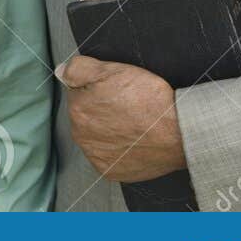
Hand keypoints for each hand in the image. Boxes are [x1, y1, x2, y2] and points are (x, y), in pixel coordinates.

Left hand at [57, 56, 184, 182]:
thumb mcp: (113, 69)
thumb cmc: (149, 100)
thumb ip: (79, 68)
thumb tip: (61, 72)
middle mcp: (81, 136)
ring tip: (131, 122)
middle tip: (126, 105)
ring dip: (107, 129)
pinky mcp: (110, 171)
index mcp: (77, 109)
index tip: (115, 89)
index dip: (97, 86)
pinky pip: (107, 155)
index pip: (77, 91)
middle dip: (100, 108)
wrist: (178, 133)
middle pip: (85, 114)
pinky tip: (132, 139)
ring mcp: (95, 156)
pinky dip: (116, 148)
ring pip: (95, 135)